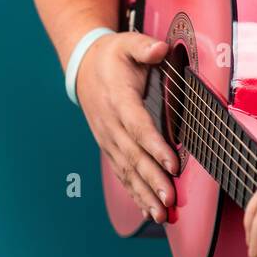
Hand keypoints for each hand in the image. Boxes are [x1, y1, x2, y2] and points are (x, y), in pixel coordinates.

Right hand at [76, 31, 178, 222]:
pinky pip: (122, 173)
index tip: (172, 164)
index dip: (155, 146)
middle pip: (133, 156)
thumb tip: (160, 49)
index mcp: (118, 99)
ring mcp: (108, 139)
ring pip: (127, 171)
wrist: (83, 67)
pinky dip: (135, 194)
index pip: (138, 126)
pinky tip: (148, 211)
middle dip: (152, 180)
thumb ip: (143, 47)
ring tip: (161, 213)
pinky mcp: (110, 147)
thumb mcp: (126, 43)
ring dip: (144, 193)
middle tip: (170, 199)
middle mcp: (111, 124)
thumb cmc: (111, 56)